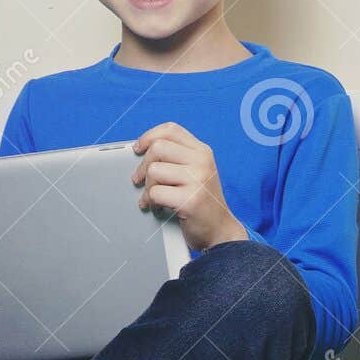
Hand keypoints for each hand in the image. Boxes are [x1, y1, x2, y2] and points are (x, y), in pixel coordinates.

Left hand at [131, 123, 247, 250]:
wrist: (220, 230)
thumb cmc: (202, 202)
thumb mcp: (197, 172)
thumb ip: (177, 158)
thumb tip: (143, 151)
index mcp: (202, 151)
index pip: (171, 130)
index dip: (149, 136)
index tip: (139, 149)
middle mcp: (202, 162)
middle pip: (158, 148)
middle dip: (143, 166)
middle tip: (140, 180)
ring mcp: (198, 180)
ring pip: (154, 171)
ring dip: (147, 187)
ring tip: (152, 197)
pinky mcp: (190, 200)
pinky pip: (155, 193)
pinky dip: (150, 202)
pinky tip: (157, 207)